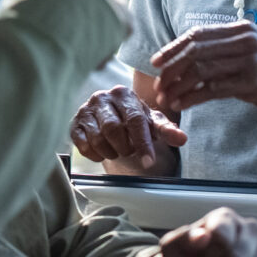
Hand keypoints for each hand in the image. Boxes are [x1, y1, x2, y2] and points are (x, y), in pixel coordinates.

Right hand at [70, 86, 186, 170]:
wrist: (112, 118)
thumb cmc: (134, 120)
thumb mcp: (152, 123)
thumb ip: (167, 130)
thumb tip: (182, 138)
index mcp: (123, 94)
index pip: (134, 119)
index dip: (142, 143)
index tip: (149, 162)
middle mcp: (102, 97)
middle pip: (113, 129)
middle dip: (125, 147)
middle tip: (130, 151)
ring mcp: (85, 110)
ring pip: (97, 138)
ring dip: (111, 152)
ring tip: (117, 151)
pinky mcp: (74, 124)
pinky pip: (82, 144)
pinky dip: (95, 154)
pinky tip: (103, 152)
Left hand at [150, 22, 256, 118]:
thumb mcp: (254, 50)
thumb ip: (226, 49)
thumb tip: (189, 57)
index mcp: (242, 29)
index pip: (197, 34)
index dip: (173, 47)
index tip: (156, 62)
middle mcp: (244, 40)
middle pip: (195, 51)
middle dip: (171, 69)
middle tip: (158, 85)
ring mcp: (250, 60)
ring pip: (200, 71)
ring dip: (178, 87)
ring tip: (166, 99)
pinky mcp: (253, 82)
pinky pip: (213, 89)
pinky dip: (192, 98)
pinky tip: (182, 105)